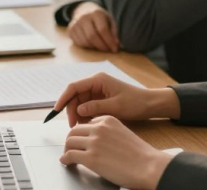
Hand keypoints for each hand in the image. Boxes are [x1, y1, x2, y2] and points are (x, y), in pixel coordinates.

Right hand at [53, 72, 179, 127]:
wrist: (150, 105)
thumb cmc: (135, 103)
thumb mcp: (115, 107)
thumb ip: (95, 107)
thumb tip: (78, 110)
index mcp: (98, 80)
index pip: (74, 87)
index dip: (63, 98)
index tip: (56, 110)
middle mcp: (96, 83)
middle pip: (75, 96)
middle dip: (72, 110)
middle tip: (73, 125)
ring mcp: (98, 91)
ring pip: (80, 103)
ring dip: (78, 114)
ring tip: (81, 126)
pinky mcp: (101, 99)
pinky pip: (87, 107)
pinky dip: (85, 115)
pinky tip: (88, 124)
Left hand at [59, 116, 173, 189]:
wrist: (149, 166)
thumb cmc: (141, 155)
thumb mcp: (123, 133)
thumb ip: (108, 133)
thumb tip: (95, 140)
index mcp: (107, 120)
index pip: (86, 123)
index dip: (81, 133)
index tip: (80, 140)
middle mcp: (99, 128)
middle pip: (74, 130)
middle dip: (71, 140)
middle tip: (71, 148)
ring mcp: (94, 142)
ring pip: (70, 142)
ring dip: (67, 149)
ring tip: (68, 156)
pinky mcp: (90, 158)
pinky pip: (70, 155)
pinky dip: (65, 159)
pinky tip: (66, 162)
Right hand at [68, 2, 119, 52]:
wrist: (83, 10)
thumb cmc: (99, 17)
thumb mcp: (109, 20)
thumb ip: (114, 32)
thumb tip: (118, 46)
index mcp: (96, 13)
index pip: (103, 29)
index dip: (109, 41)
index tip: (115, 49)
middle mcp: (84, 17)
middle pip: (92, 36)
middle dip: (102, 46)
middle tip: (108, 50)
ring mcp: (75, 23)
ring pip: (85, 41)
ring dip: (95, 47)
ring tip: (101, 46)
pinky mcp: (70, 30)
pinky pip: (79, 43)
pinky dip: (87, 47)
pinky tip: (92, 44)